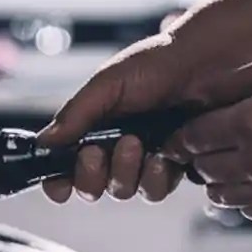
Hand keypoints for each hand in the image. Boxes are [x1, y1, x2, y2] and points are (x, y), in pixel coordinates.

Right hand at [37, 34, 198, 204]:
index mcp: (95, 124)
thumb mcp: (107, 83)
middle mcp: (117, 144)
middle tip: (96, 153)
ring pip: (124, 190)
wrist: (208, 61)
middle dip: (91, 176)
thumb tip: (44, 143)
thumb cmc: (159, 61)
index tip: (59, 187)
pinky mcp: (175, 164)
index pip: (67, 163)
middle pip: (93, 185)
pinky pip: (156, 189)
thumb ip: (75, 115)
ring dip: (124, 173)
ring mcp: (146, 157)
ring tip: (135, 144)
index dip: (60, 180)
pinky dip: (155, 177)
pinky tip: (162, 155)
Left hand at [162, 49, 251, 221]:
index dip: (183, 136)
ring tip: (235, 162)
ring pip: (225, 198)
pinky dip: (247, 199)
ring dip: (221, 181)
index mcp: (250, 124)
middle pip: (204, 171)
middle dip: (201, 158)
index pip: (192, 139)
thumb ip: (236, 79)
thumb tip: (195, 94)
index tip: (184, 134)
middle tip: (209, 145)